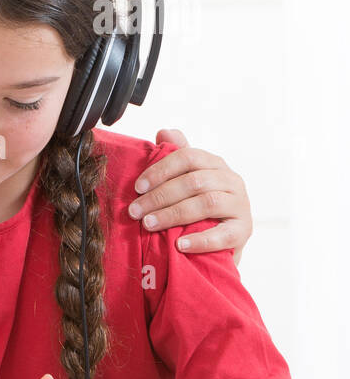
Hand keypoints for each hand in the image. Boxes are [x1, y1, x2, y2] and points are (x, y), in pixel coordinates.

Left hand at [129, 128, 251, 265]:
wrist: (221, 241)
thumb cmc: (197, 207)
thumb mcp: (186, 181)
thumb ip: (176, 156)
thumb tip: (164, 132)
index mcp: (215, 165)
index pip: (188, 157)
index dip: (161, 170)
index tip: (137, 187)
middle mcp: (231, 180)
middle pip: (194, 181)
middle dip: (159, 196)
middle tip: (135, 211)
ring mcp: (241, 205)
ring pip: (207, 203)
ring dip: (173, 214)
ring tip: (149, 224)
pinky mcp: (244, 231)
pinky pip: (224, 235)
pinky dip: (200, 240)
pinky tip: (180, 245)